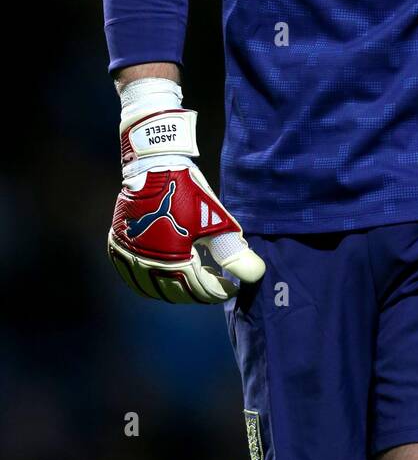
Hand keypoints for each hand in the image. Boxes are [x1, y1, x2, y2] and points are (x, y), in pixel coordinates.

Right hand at [108, 88, 264, 302]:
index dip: (218, 291)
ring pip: (153, 288)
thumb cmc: (189, 193)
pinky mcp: (119, 247)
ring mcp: (128, 256)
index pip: (198, 290)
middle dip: (198, 291)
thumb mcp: (216, 223)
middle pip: (176, 292)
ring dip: (175, 288)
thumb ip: (233, 253)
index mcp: (170, 261)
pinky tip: (166, 275)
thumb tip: (256, 275)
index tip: (232, 287)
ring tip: (194, 278)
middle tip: (215, 282)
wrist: (156, 166)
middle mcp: (144, 263)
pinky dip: (150, 281)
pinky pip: (132, 276)